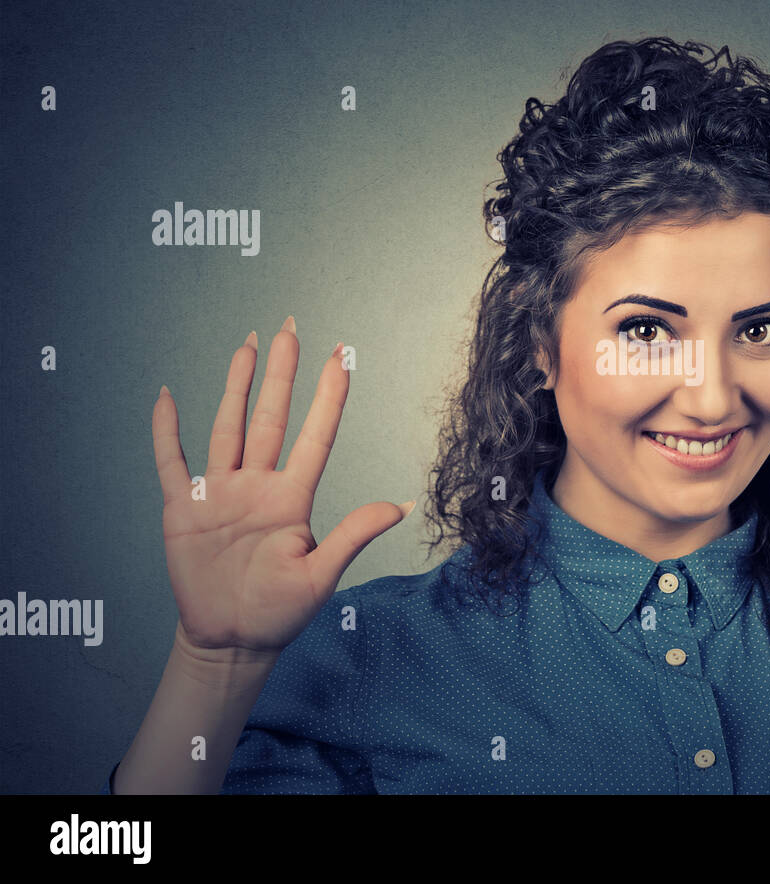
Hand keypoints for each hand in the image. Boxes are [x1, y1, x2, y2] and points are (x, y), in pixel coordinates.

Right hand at [151, 316, 413, 659]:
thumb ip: (354, 534)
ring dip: (236, 386)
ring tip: (247, 345)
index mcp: (293, 498)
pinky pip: (171, 461)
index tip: (340, 356)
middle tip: (289, 327)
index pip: (315, 436)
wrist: (231, 641)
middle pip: (271, 417)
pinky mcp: (184, 509)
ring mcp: (221, 493)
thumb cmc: (279, 612)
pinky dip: (167, 430)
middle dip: (280, 373)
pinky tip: (167, 396)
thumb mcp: (321, 574)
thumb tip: (402, 505)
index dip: (328, 397)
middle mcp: (259, 486)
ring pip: (229, 426)